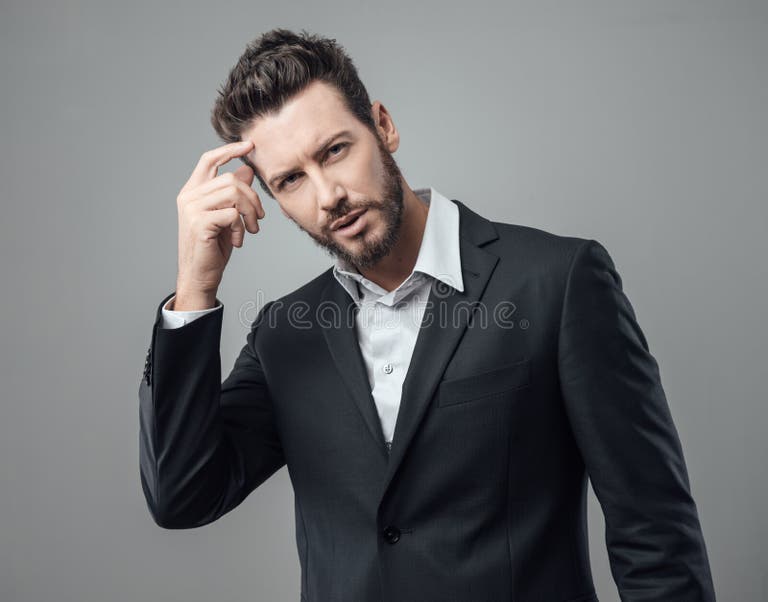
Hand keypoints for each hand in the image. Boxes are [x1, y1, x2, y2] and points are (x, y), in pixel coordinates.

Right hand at [174, 140, 264, 308]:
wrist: (200, 275)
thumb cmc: (213, 247)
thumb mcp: (227, 216)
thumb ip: (233, 193)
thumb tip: (247, 169)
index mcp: (192, 191)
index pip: (209, 159)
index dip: (230, 150)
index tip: (250, 146)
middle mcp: (188, 197)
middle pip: (230, 179)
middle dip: (253, 198)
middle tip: (260, 219)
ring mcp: (192, 209)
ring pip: (234, 193)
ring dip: (250, 213)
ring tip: (251, 230)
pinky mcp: (200, 222)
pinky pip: (233, 214)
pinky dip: (241, 228)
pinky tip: (237, 241)